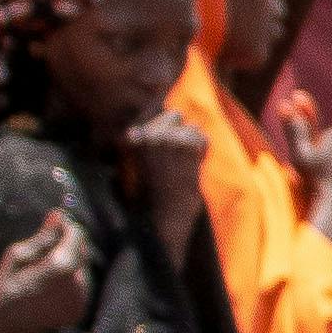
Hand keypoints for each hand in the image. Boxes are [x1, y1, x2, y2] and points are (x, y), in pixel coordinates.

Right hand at [0, 210, 93, 332]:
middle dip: (66, 245)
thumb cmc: (3, 287)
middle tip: (40, 250)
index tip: (52, 223)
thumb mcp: (18, 254)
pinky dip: (68, 282)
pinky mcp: (79, 311)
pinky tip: (45, 287)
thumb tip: (60, 214)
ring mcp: (81, 300)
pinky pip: (79, 287)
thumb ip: (44, 235)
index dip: (65, 226)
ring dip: (67, 263)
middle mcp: (78, 284)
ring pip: (82, 269)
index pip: (76, 234)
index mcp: (62, 267)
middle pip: (82, 251)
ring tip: (39, 272)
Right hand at [122, 108, 208, 244]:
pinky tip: (192, 167)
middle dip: (181, 134)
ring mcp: (163, 137)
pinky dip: (202, 151)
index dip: (168, 132)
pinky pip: (202, 138)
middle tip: (177, 160)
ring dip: (193, 145)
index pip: (156, 115)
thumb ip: (146, 142)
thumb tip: (172, 115)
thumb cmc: (151, 197)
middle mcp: (142, 134)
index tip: (167, 153)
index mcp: (129, 139)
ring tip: (183, 167)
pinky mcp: (182, 145)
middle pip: (174, 115)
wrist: (161, 218)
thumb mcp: (137, 165)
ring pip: (191, 128)